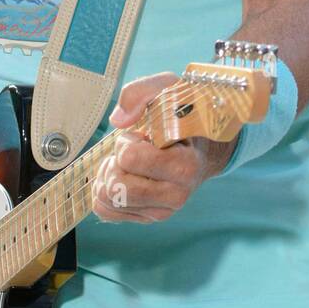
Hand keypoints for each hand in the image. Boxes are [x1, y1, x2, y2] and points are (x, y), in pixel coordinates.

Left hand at [91, 72, 234, 223]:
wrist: (203, 144)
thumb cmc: (183, 115)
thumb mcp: (168, 89)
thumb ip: (140, 93)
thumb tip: (118, 120)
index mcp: (185, 166)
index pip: (130, 159)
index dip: (127, 141)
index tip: (144, 135)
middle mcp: (176, 196)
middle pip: (115, 187)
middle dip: (115, 162)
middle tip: (132, 149)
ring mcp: (162, 211)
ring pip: (107, 201)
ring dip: (108, 176)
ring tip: (127, 162)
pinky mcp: (147, 218)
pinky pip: (105, 211)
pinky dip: (105, 191)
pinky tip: (122, 176)